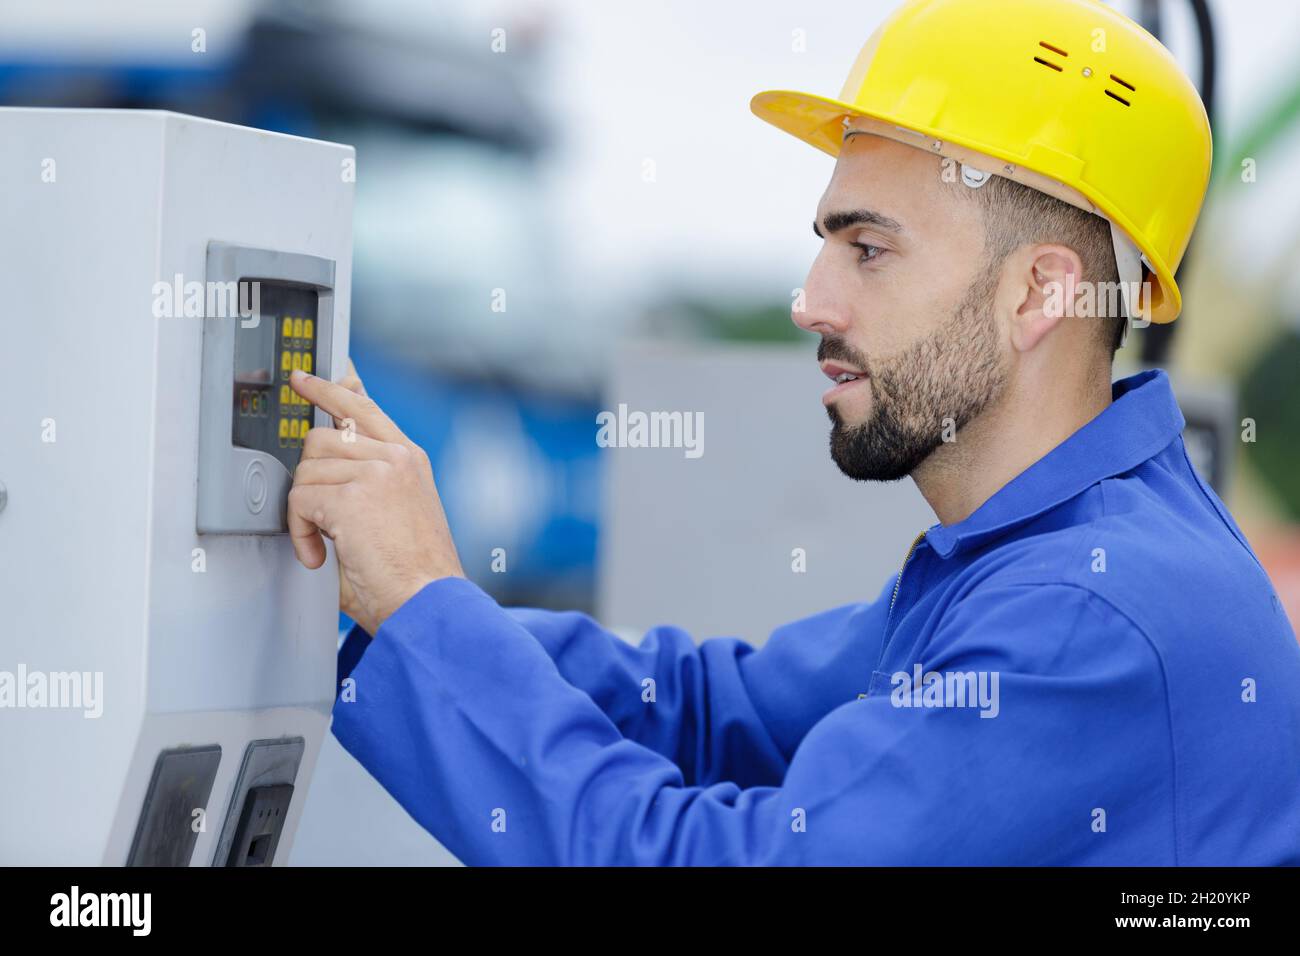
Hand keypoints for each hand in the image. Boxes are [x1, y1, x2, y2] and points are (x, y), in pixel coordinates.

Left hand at [287, 367, 463, 634]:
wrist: (430, 603)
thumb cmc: (416, 575)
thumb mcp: (399, 514)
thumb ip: (368, 483)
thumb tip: (324, 473)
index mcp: (410, 460)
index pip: (363, 406)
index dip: (328, 388)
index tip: (304, 378)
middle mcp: (397, 458)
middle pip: (321, 436)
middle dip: (308, 477)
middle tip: (315, 514)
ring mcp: (376, 473)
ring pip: (306, 470)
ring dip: (305, 511)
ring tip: (326, 543)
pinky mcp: (352, 498)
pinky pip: (299, 501)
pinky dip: (300, 533)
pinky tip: (320, 554)